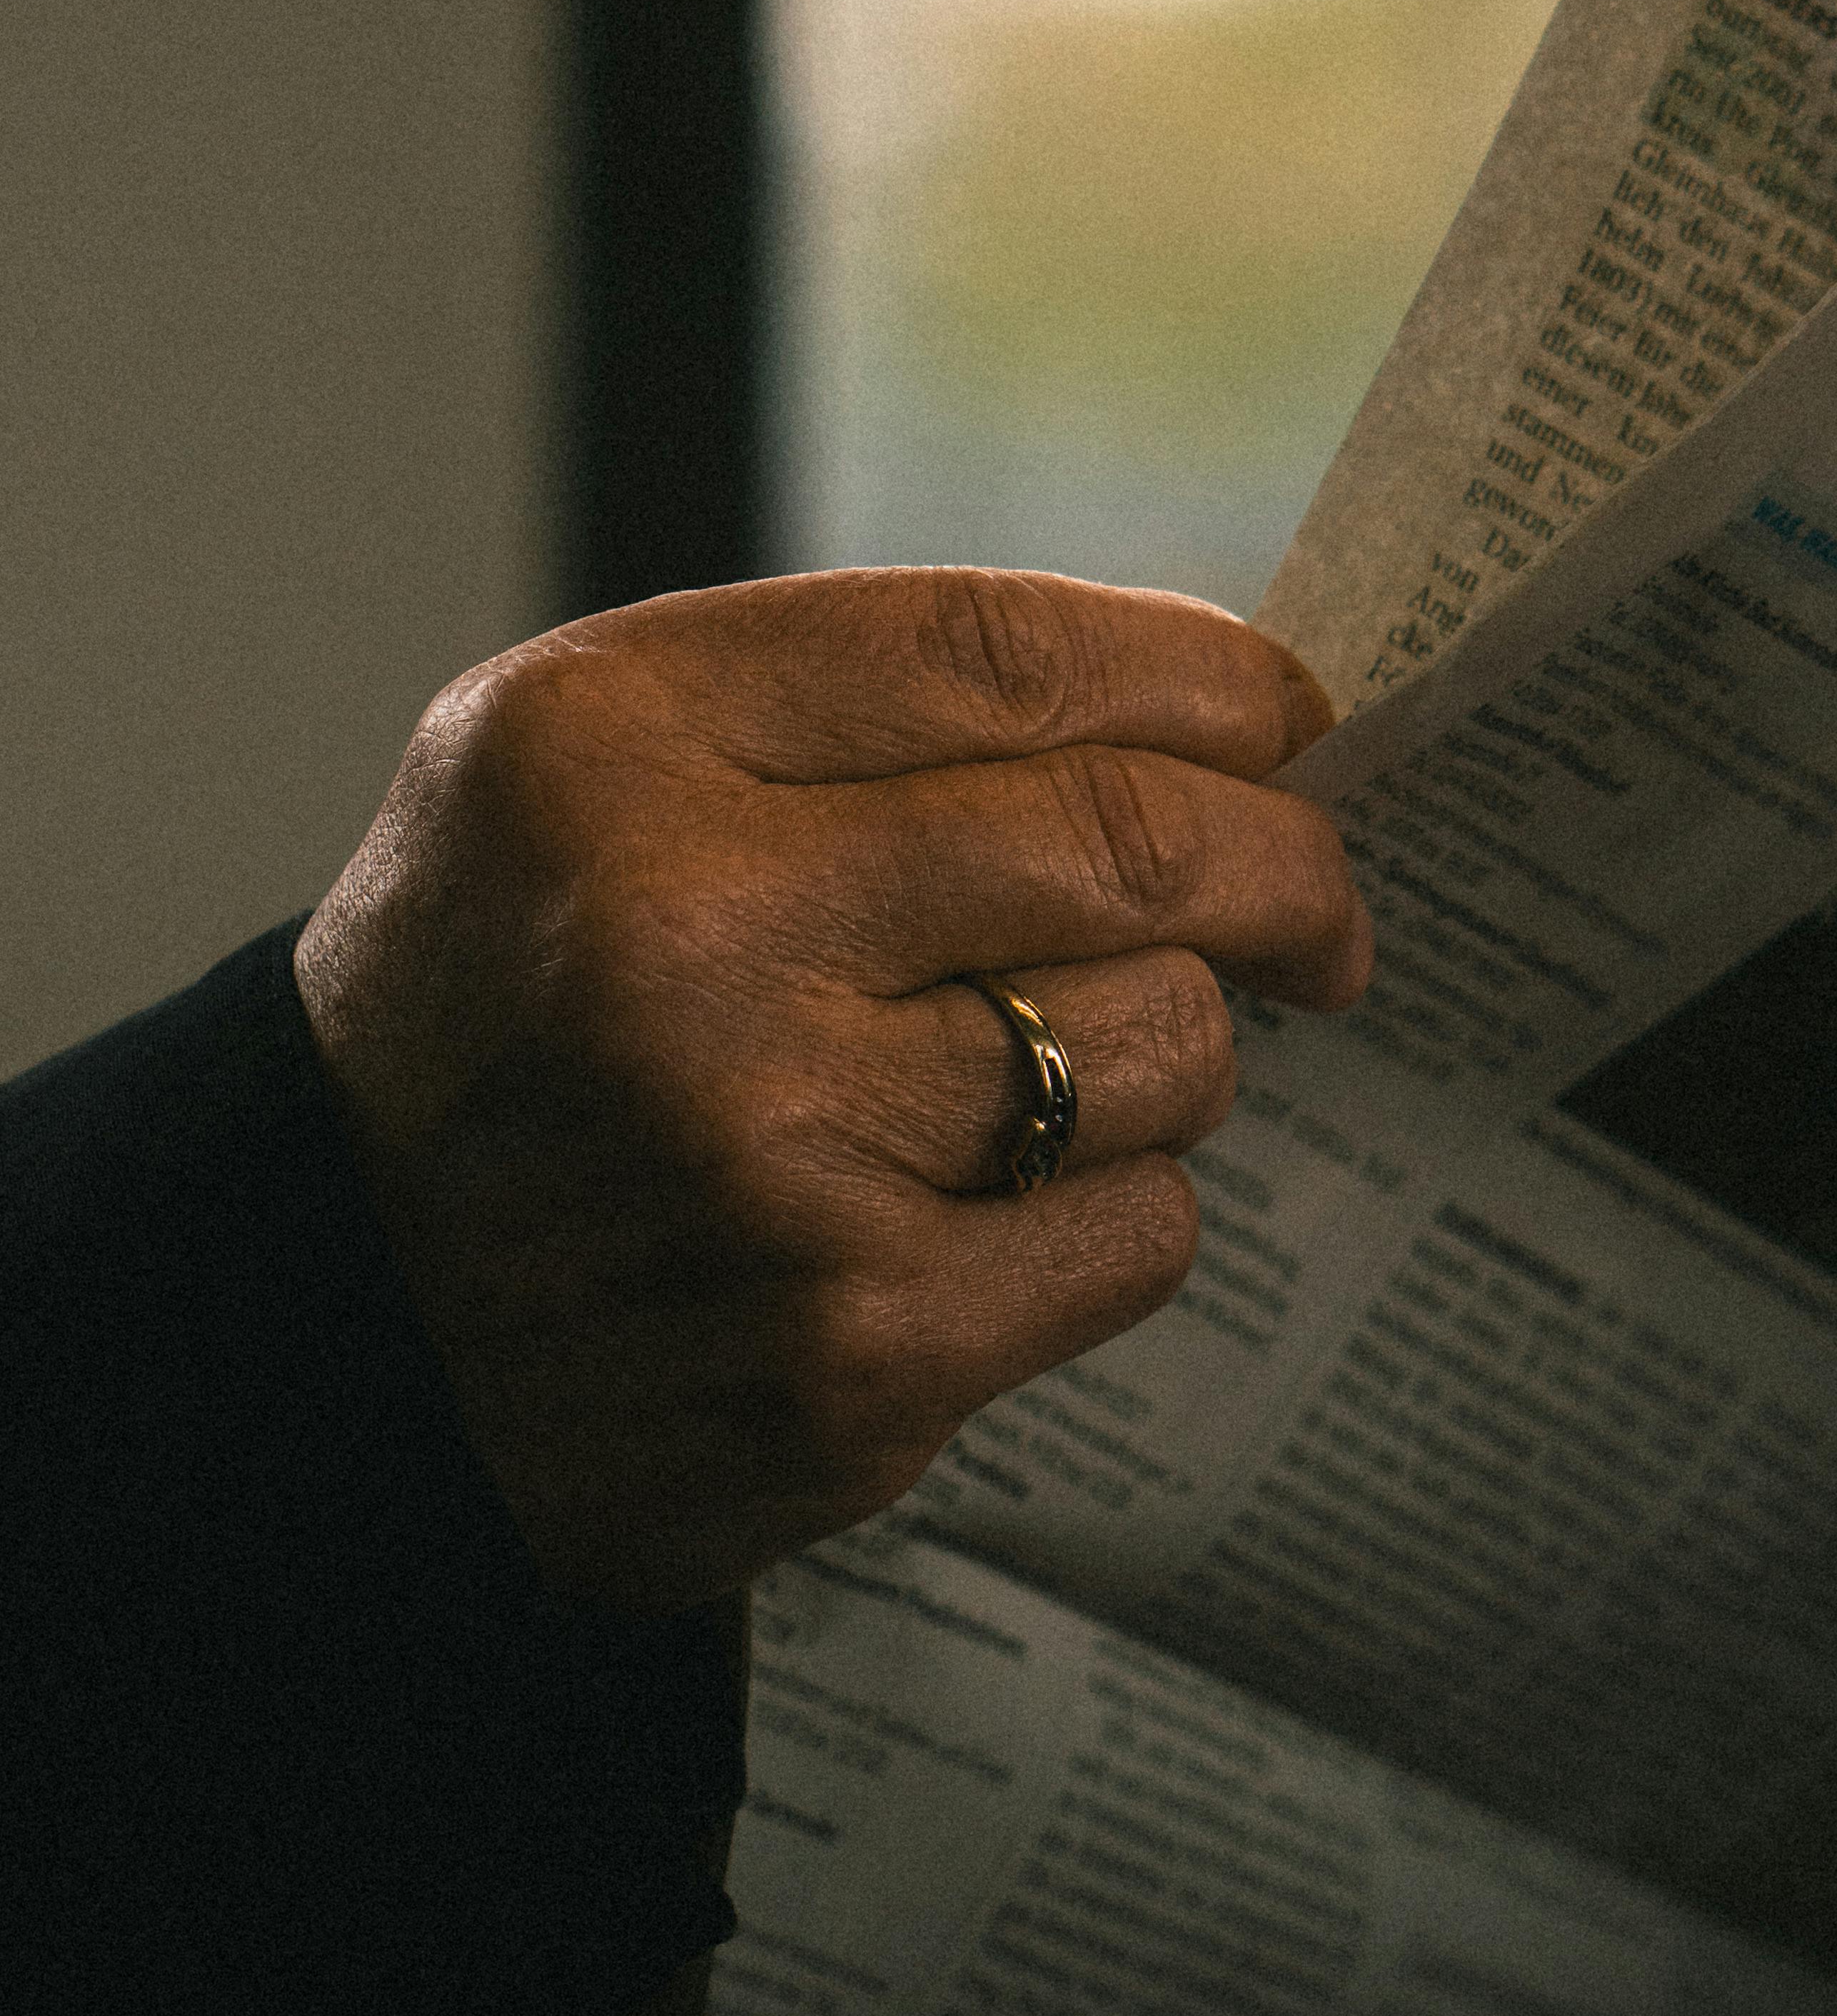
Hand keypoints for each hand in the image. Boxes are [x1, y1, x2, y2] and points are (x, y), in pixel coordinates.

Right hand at [293, 569, 1367, 1610]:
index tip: (1288, 716)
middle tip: (1319, 904)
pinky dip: (1108, 1210)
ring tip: (1049, 1074)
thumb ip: (862, 711)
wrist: (338, 1327)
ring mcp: (771, 1166)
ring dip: (1163, 1050)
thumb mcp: (596, 771)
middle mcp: (678, 941)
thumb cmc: (520, 1004)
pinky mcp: (851, 1360)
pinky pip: (1138, 1232)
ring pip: (1165, 1046)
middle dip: (1287, 864)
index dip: (1206, 675)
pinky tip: (982, 1212)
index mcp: (605, 745)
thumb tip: (1217, 706)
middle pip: (1134, 841)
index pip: (1009, 655)